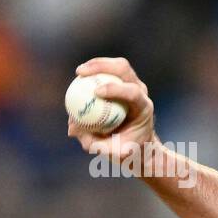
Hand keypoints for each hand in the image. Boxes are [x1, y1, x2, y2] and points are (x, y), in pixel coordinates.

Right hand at [67, 57, 157, 171]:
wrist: (140, 144)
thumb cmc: (127, 148)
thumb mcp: (114, 152)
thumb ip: (96, 143)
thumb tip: (73, 129)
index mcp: (144, 108)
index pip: (133, 93)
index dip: (115, 89)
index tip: (96, 92)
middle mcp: (141, 92)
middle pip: (124, 70)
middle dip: (103, 66)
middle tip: (81, 73)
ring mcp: (134, 85)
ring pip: (118, 66)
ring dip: (97, 64)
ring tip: (79, 71)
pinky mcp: (125, 83)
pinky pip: (109, 71)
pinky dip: (95, 70)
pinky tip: (80, 75)